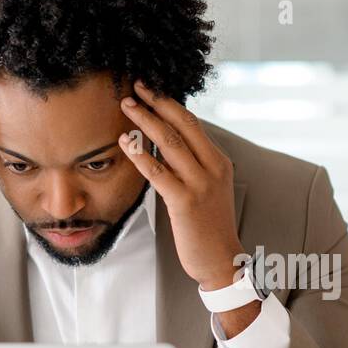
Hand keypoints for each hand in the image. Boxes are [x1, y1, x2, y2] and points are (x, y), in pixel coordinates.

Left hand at [118, 79, 243, 290]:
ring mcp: (200, 184)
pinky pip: (158, 172)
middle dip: (156, 102)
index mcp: (219, 161)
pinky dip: (140, 154)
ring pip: (169, 142)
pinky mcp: (185, 202)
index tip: (150, 88)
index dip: (169, 103)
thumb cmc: (209, 226)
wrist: (221, 260)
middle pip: (182, 124)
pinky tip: (126, 143)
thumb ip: (193, 166)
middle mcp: (213, 168)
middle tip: (134, 86)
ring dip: (144, 121)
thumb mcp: (209, 188)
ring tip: (126, 106)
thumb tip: (164, 144)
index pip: (192, 123)